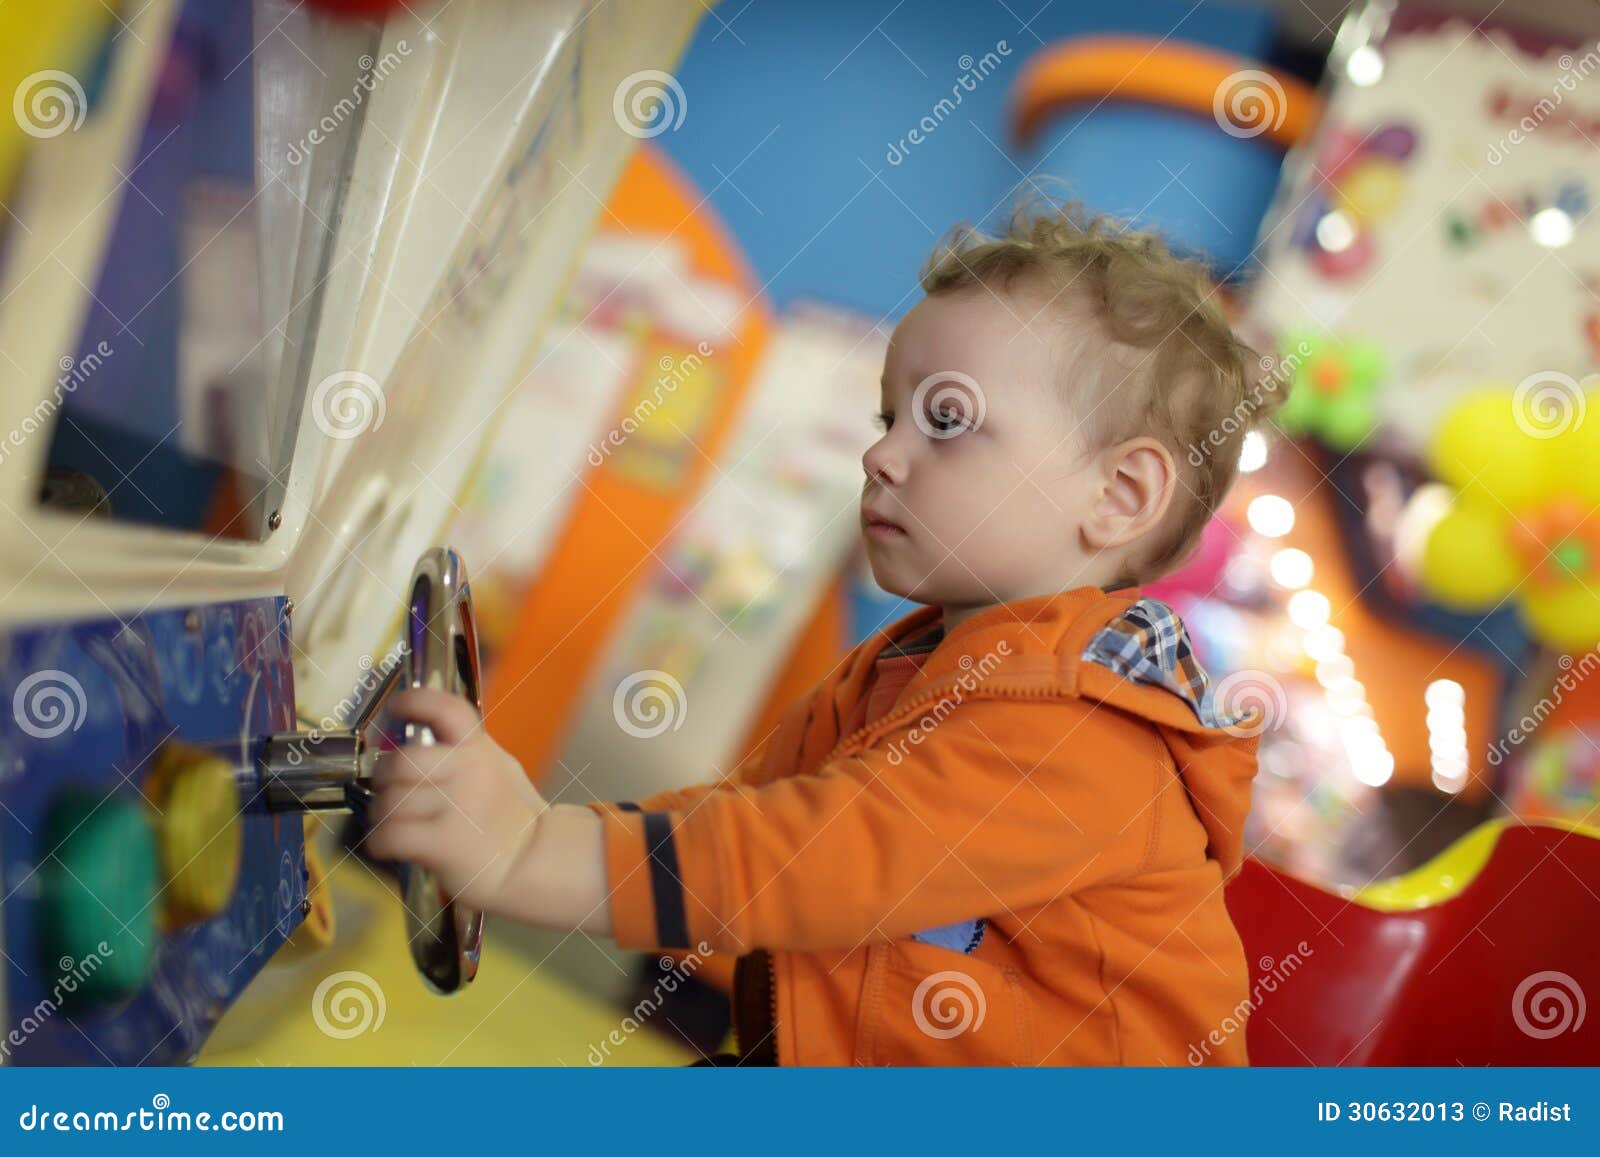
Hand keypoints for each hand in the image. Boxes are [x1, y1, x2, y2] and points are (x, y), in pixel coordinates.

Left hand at [365, 688, 548, 912]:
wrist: (537, 864)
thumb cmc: (515, 821)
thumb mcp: (500, 769)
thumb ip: (465, 751)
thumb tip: (420, 736)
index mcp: (479, 750)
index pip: (445, 709)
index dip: (413, 702)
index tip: (396, 708)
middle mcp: (469, 772)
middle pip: (400, 761)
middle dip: (383, 777)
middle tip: (386, 788)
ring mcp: (458, 807)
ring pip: (389, 802)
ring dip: (380, 815)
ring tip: (391, 822)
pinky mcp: (446, 843)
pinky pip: (390, 835)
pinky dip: (380, 843)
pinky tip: (388, 845)